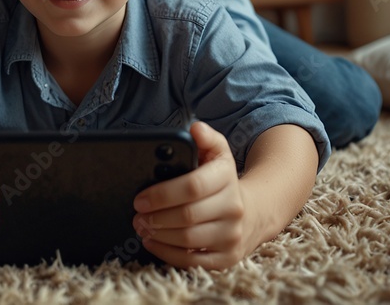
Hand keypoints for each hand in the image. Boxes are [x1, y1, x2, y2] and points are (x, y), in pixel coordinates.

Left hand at [132, 121, 248, 269]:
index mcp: (227, 178)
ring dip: (159, 234)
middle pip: (187, 216)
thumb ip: (206, 138)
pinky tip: (153, 242)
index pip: (193, 186)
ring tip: (142, 227)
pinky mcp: (227, 258)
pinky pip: (192, 261)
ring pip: (188, 239)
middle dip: (155, 217)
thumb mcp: (218, 153)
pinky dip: (167, 253)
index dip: (162, 194)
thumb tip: (195, 128)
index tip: (140, 198)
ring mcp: (232, 235)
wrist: (253, 211)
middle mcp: (234, 208)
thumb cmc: (222, 180)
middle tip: (136, 215)